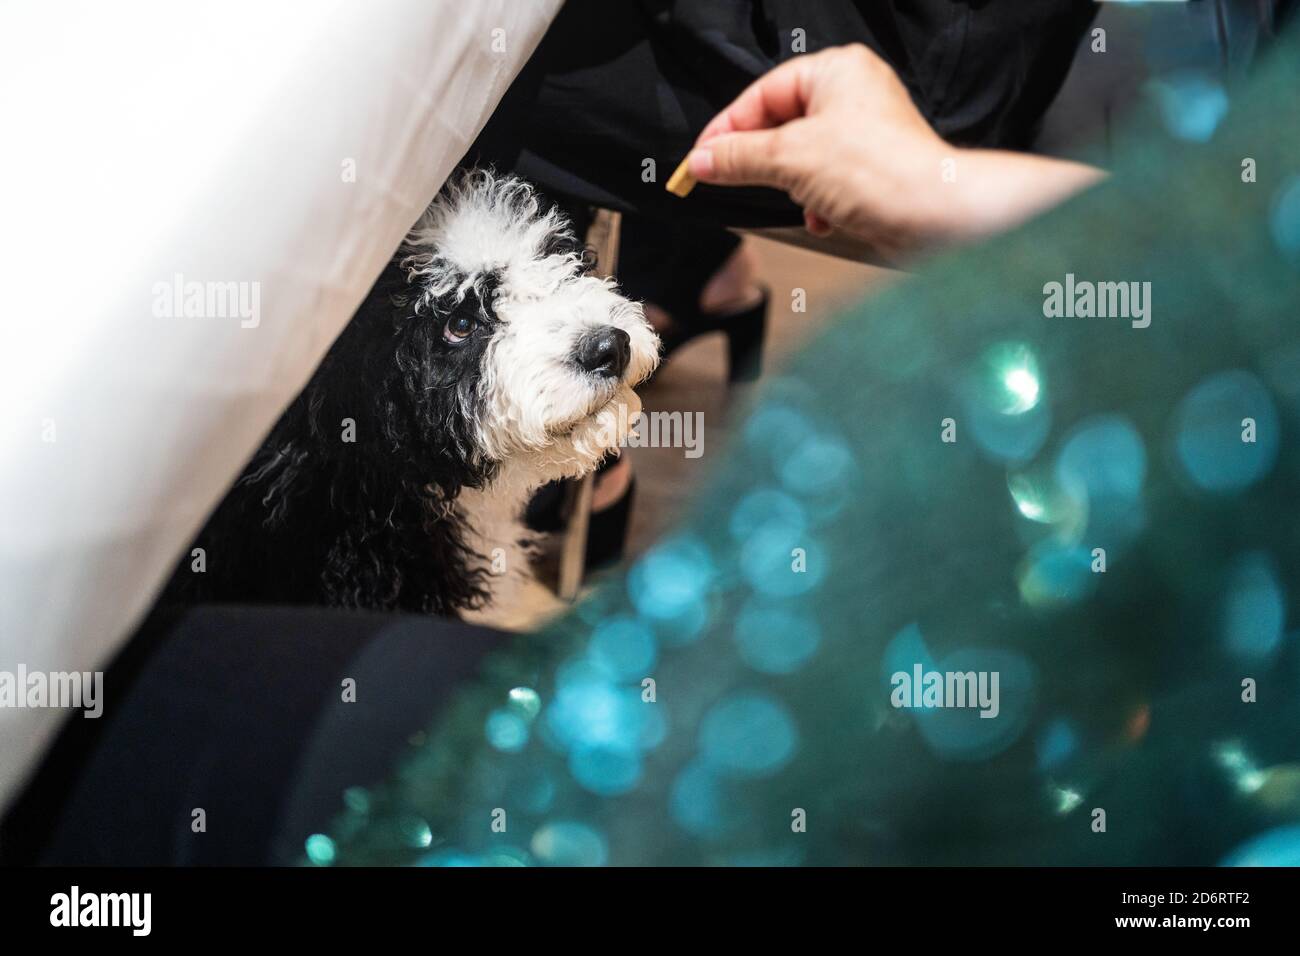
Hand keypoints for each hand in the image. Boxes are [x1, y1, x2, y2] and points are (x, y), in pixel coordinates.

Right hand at [688, 45, 1101, 262]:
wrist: (934, 215)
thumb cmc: (880, 171)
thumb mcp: (789, 158)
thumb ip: (738, 158)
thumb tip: (702, 161)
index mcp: (835, 69)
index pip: (762, 93)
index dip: (726, 128)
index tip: (700, 159)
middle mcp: (854, 93)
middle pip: (781, 124)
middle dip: (762, 161)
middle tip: (728, 180)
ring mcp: (866, 131)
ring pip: (803, 156)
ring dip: (793, 185)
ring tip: (796, 199)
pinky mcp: (874, 168)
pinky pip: (827, 180)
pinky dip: (818, 200)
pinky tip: (821, 216)